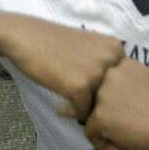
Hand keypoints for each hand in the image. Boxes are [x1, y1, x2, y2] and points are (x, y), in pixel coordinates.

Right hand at [3, 17, 123, 122]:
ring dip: (88, 111)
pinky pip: (83, 112)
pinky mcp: (80, 87)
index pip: (124, 82)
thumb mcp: (88, 45)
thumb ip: (104, 62)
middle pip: (114, 96)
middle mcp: (111, 59)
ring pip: (100, 107)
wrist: (24, 36)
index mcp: (115, 47)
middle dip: (100, 105)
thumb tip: (119, 93)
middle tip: (83, 104)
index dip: (109, 92)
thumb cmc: (52, 42)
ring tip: (72, 105)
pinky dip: (73, 112)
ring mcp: (96, 72)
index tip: (94, 94)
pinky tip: (62, 104)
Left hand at [84, 57, 148, 149]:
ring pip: (92, 115)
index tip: (129, 115)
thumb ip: (128, 89)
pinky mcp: (99, 116)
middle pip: (97, 98)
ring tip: (126, 141)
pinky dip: (103, 145)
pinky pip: (91, 133)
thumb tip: (113, 105)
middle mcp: (109, 74)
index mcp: (123, 64)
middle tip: (128, 130)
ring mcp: (102, 94)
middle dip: (109, 115)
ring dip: (106, 129)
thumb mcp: (146, 86)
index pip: (107, 83)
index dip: (115, 102)